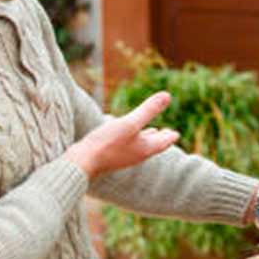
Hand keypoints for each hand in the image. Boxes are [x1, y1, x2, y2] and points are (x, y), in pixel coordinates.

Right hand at [65, 92, 179, 178]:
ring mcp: (122, 157)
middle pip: (152, 145)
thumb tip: (168, 95)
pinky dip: (132, 140)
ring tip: (151, 132)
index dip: (170, 137)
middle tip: (169, 133)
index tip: (176, 134)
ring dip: (146, 138)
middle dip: (160, 138)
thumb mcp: (130, 123)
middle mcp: (135, 155)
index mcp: (144, 149)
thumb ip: (148, 110)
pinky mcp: (110, 156)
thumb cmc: (107, 143)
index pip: (162, 143)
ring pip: (139, 146)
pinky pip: (125, 147)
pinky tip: (124, 136)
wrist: (81, 163)